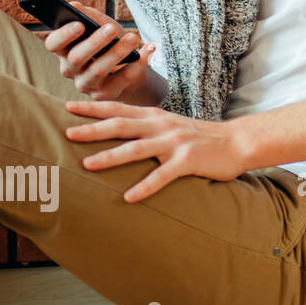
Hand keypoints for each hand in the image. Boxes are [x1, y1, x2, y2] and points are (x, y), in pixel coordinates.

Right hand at [43, 1, 156, 102]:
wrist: (129, 68)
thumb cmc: (110, 43)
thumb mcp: (101, 26)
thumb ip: (88, 16)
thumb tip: (74, 5)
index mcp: (64, 50)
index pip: (53, 44)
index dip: (64, 35)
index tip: (80, 24)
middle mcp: (70, 69)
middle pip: (77, 57)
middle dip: (95, 41)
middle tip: (112, 28)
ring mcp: (86, 84)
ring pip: (98, 70)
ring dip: (118, 52)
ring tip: (133, 37)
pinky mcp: (105, 94)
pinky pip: (121, 79)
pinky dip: (137, 64)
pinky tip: (148, 49)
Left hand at [61, 99, 247, 202]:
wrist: (237, 142)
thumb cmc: (201, 138)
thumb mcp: (172, 126)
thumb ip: (148, 127)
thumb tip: (119, 133)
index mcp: (156, 116)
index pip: (119, 109)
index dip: (94, 107)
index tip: (68, 106)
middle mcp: (162, 126)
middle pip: (122, 125)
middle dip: (93, 129)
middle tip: (68, 133)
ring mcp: (175, 142)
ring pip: (137, 148)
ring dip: (111, 156)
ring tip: (87, 165)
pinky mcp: (188, 160)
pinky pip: (163, 175)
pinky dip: (145, 186)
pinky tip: (129, 198)